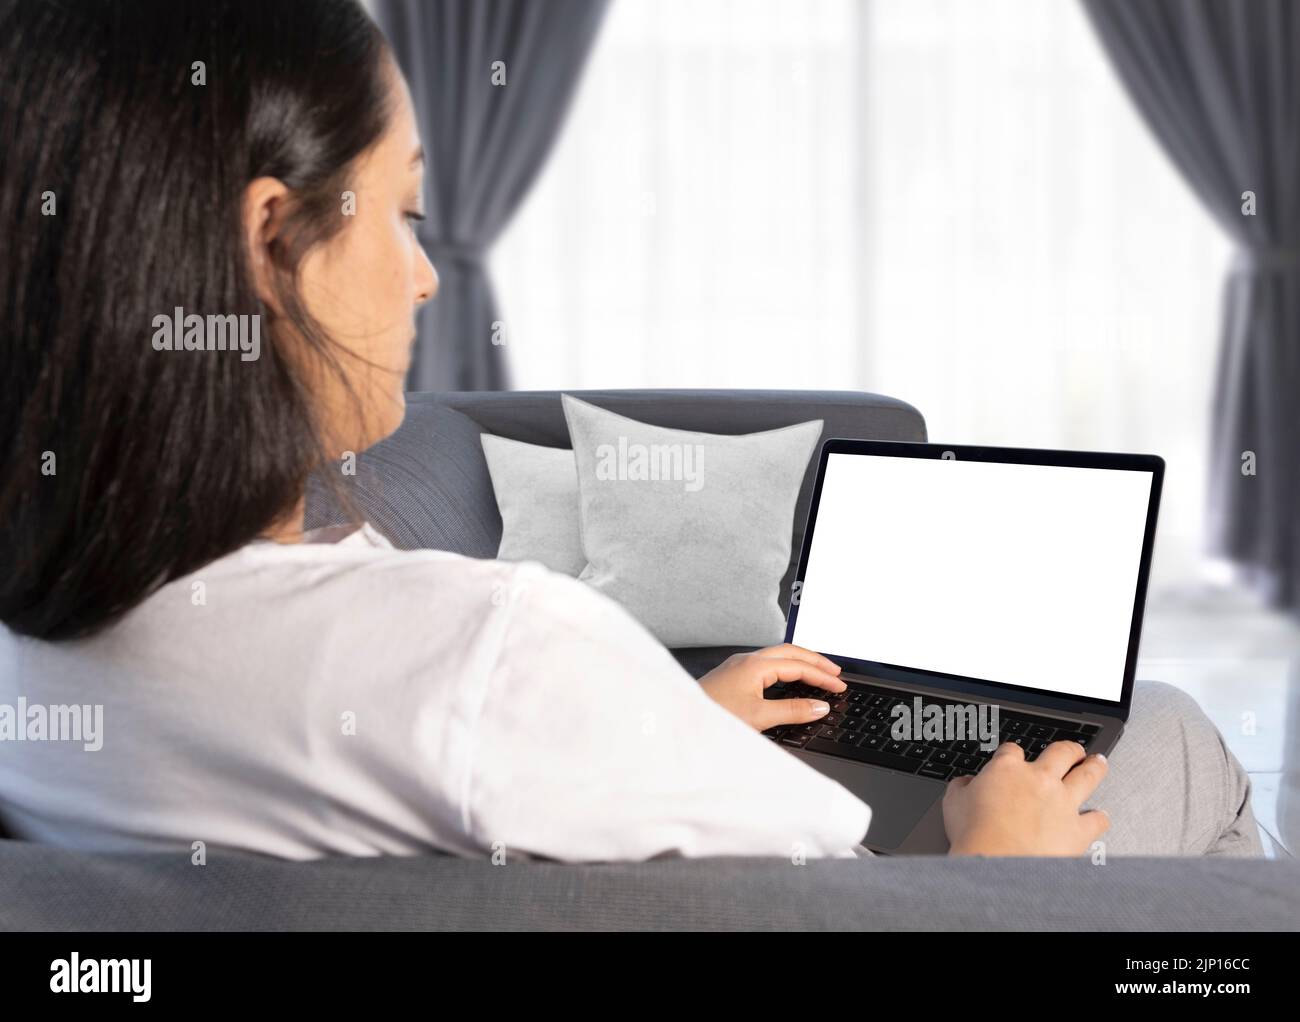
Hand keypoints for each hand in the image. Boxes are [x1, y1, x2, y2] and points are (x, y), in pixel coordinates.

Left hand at [698, 643, 844, 731]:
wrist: (679, 719)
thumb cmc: (713, 717)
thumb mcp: (758, 717)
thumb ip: (792, 711)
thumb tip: (820, 706)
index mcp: (755, 665)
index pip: (798, 666)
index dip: (822, 676)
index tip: (840, 686)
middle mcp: (746, 660)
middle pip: (790, 652)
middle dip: (815, 661)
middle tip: (836, 672)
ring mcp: (737, 666)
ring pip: (777, 656)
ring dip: (800, 662)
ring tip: (817, 672)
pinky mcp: (732, 676)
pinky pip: (766, 664)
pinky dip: (785, 668)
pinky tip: (788, 679)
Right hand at [943, 740, 1110, 855]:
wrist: (996, 864)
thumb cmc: (974, 835)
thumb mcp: (953, 803)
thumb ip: (961, 787)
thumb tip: (964, 784)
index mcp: (1007, 769)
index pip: (1013, 750)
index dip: (1013, 753)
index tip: (1014, 757)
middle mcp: (1039, 779)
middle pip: (1061, 752)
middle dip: (1068, 749)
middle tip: (1072, 749)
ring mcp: (1063, 802)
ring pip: (1088, 775)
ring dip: (1095, 766)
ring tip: (1098, 762)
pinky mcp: (1078, 829)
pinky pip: (1097, 819)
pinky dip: (1099, 818)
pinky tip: (1100, 816)